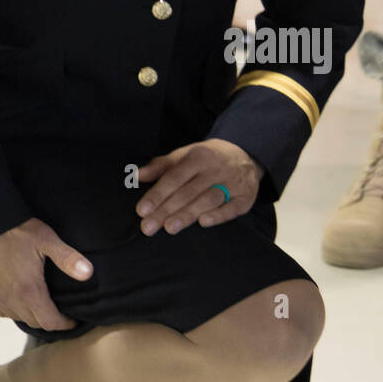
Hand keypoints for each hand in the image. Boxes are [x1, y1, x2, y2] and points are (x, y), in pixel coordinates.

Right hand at [0, 217, 92, 329]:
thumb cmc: (13, 230)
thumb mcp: (45, 240)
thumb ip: (67, 258)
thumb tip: (88, 273)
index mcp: (29, 293)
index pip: (51, 323)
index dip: (64, 324)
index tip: (72, 319)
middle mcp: (10, 302)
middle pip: (34, 321)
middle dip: (47, 318)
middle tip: (55, 308)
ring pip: (15, 316)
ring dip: (27, 312)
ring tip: (35, 298)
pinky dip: (8, 305)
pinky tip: (12, 292)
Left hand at [135, 139, 263, 234]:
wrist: (245, 153)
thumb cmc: (207, 158)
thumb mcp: (185, 155)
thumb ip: (161, 166)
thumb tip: (137, 175)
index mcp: (198, 156)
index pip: (174, 177)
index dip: (157, 194)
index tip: (141, 210)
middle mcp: (215, 169)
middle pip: (187, 192)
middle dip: (166, 210)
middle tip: (148, 227)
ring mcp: (232, 183)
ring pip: (207, 200)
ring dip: (188, 214)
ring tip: (169, 228)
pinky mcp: (245, 197)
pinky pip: (232, 207)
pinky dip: (218, 215)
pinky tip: (203, 223)